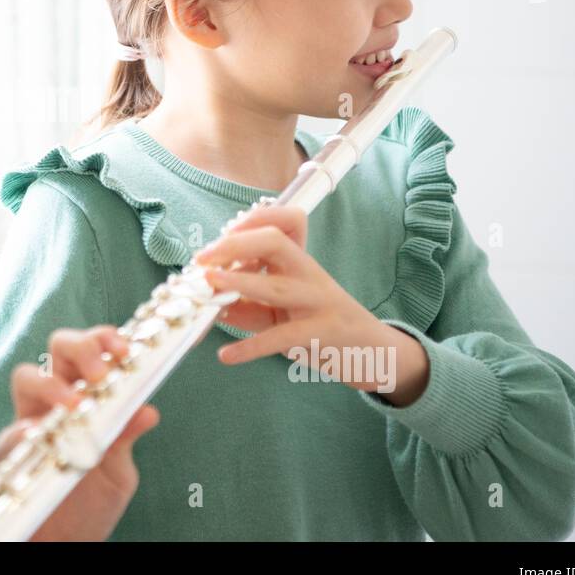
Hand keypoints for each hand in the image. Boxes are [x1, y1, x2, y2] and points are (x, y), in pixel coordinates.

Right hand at [0, 325, 159, 540]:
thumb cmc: (89, 503)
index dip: (105, 340)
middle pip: (59, 348)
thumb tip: (148, 411)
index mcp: (86, 396)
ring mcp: (30, 421)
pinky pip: (12, 430)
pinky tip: (45, 439)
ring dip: (52, 384)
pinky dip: (28, 431)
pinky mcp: (10, 451)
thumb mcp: (118, 472)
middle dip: (81, 348)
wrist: (63, 544)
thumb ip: (126, 438)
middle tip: (101, 374)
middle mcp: (55, 400)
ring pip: (27, 376)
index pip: (93, 351)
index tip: (126, 348)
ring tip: (74, 406)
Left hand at [192, 203, 427, 401]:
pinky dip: (252, 347)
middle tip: (203, 259)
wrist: (371, 352)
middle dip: (236, 246)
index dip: (255, 219)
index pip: (286, 222)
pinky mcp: (323, 332)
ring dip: (240, 283)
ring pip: (276, 287)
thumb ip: (249, 305)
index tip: (225, 230)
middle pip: (276, 243)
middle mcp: (310, 273)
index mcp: (300, 261)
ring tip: (210, 286)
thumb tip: (211, 305)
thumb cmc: (318, 324)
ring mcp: (319, 302)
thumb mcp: (282, 310)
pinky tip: (226, 355)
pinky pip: (283, 337)